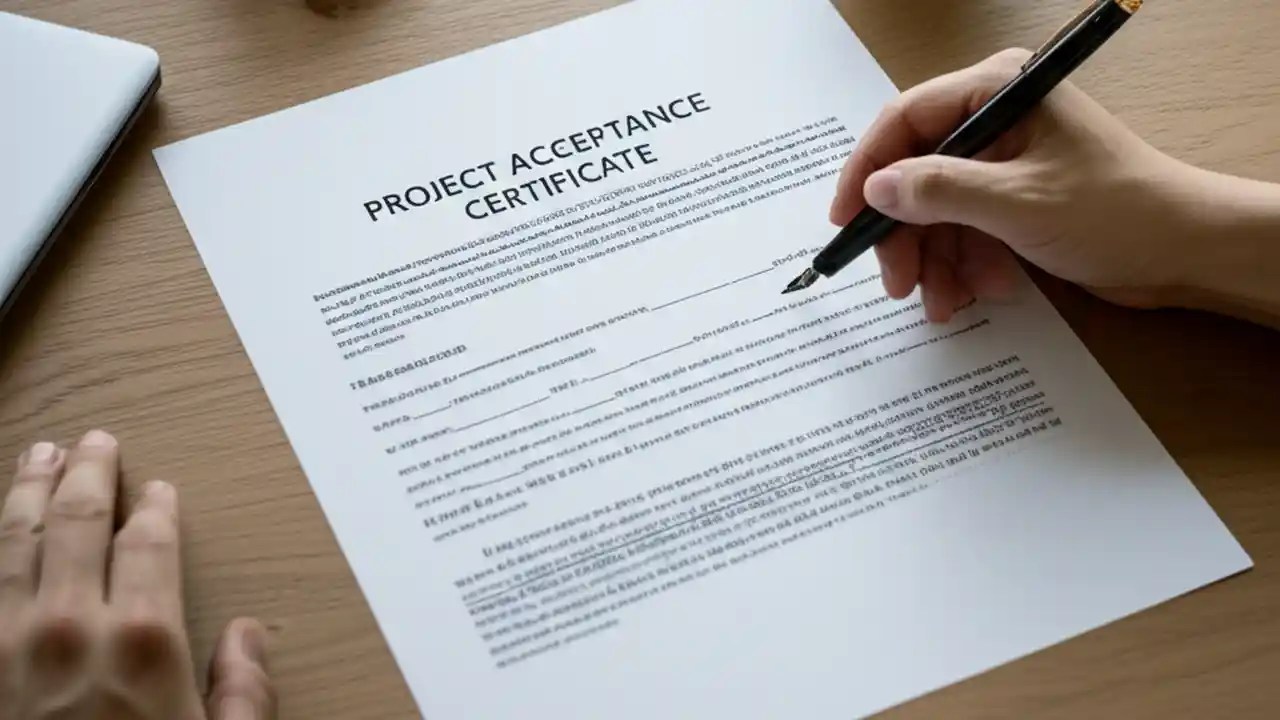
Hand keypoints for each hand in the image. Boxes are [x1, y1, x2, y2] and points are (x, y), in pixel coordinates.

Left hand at [0, 431, 275, 719]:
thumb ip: (243, 694)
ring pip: (15, 542)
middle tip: (94, 442)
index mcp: (143, 640)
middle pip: (76, 523)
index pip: (149, 544)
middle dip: (86, 473)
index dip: (156, 508)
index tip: (160, 489)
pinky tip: (3, 527)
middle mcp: (69, 628)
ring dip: (29, 491)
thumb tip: (247, 637)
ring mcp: (6, 645)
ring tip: (40, 456)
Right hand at [830, 48, 1203, 321]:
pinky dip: (964, 264)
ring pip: (938, 210)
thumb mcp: (1017, 202)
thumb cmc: (1115, 211)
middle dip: (906, 234)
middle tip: (897, 283)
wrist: (1184, 252)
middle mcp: (996, 117)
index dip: (866, 170)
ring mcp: (1005, 160)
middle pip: (916, 173)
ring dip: (934, 260)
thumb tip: (875, 189)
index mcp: (997, 91)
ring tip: (943, 303)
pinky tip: (980, 293)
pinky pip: (966, 229)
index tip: (844, 220)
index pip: (905, 119)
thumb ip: (940, 191)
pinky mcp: (1014, 198)